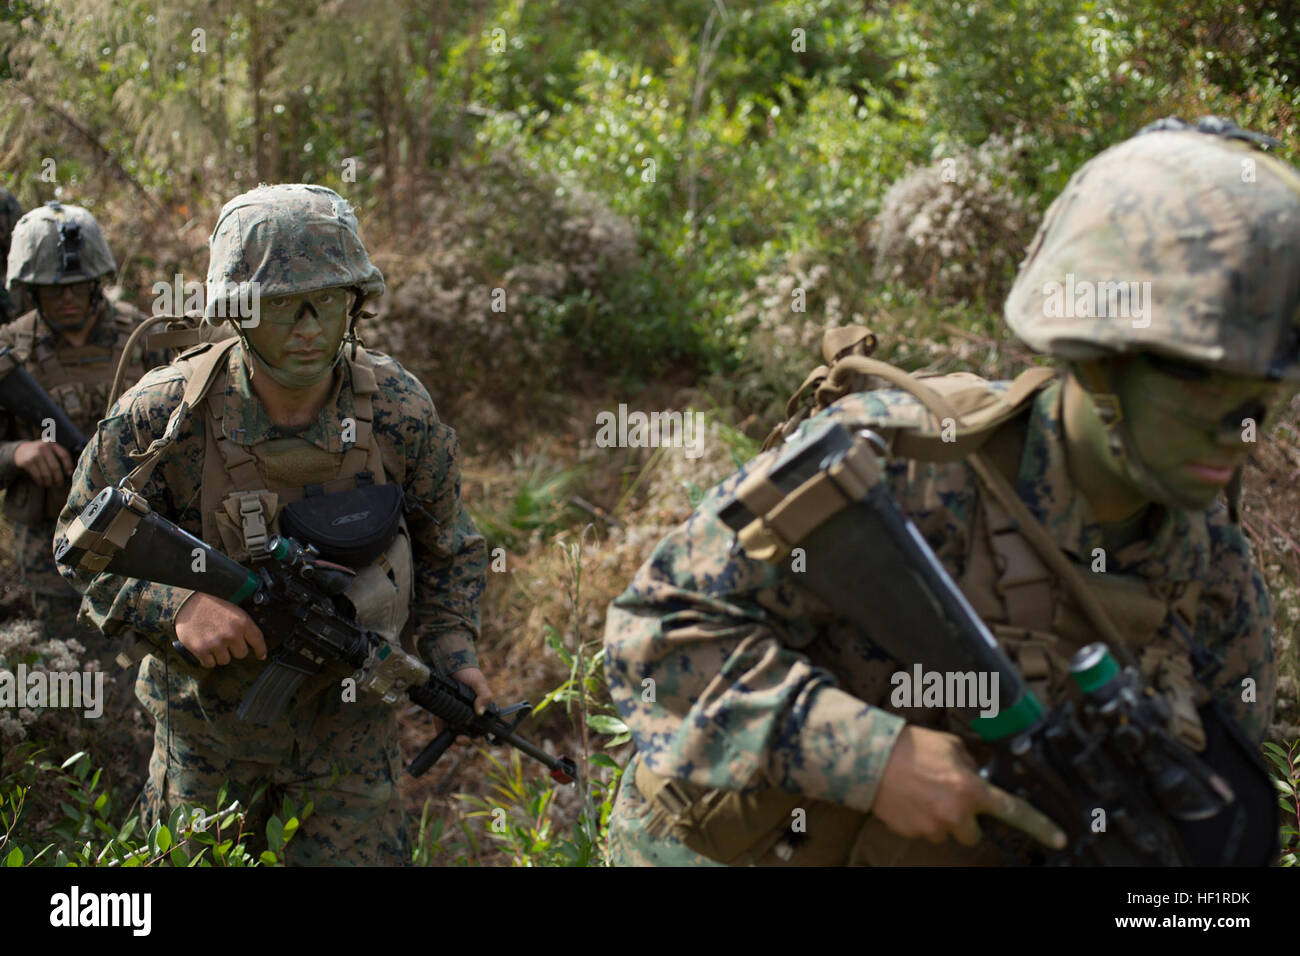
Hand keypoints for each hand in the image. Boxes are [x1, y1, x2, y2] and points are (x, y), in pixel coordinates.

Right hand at [14, 439, 72, 487]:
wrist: (20, 450)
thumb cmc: (39, 452)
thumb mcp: (49, 448)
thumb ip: (58, 455)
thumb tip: (70, 473)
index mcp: (52, 444)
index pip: (64, 455)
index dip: (68, 465)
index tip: (69, 474)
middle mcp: (44, 448)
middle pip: (55, 467)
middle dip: (58, 478)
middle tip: (59, 484)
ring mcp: (35, 455)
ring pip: (46, 473)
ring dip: (49, 482)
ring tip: (49, 485)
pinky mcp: (27, 462)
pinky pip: (37, 475)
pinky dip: (40, 482)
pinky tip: (41, 484)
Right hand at [173, 592, 267, 667]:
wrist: (187, 601)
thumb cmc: (211, 604)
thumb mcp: (234, 609)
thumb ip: (243, 625)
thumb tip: (250, 640)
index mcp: (242, 622)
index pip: (257, 641)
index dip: (260, 650)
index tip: (261, 656)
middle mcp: (231, 634)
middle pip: (241, 654)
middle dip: (234, 649)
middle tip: (225, 640)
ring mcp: (216, 642)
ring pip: (225, 660)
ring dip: (220, 654)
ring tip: (213, 641)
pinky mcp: (201, 649)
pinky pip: (210, 664)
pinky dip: (207, 659)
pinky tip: (204, 648)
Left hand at [434, 666, 493, 744]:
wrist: (451, 667)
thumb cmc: (469, 675)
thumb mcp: (479, 683)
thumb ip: (484, 696)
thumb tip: (480, 712)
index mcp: (479, 712)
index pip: (482, 730)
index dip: (479, 737)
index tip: (473, 737)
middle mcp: (468, 717)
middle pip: (469, 737)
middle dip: (466, 742)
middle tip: (460, 739)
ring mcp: (455, 718)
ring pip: (456, 736)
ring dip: (454, 741)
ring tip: (453, 740)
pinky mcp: (442, 717)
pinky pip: (442, 730)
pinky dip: (442, 736)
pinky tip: (443, 736)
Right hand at [872, 725, 1066, 849]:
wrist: (870, 758)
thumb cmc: (911, 747)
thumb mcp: (951, 746)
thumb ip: (971, 765)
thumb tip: (976, 776)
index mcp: (970, 788)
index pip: (1013, 811)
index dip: (1040, 826)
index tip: (1058, 839)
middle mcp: (955, 814)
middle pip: (972, 833)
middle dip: (964, 820)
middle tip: (948, 798)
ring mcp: (933, 827)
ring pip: (946, 832)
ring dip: (940, 819)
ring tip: (921, 793)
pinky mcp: (913, 833)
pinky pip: (924, 832)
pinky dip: (919, 819)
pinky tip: (909, 798)